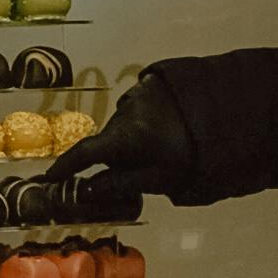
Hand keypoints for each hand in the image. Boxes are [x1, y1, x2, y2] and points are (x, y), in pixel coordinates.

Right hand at [63, 76, 186, 217]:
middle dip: (114, 158)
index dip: (65, 166)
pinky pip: (135, 109)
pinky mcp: (149, 85)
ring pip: (121, 126)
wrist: (227, 113)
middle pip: (106, 141)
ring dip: (130, 140)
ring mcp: (136, 94)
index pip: (85, 152)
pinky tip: (165, 129)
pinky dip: (141, 123)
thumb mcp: (157, 178)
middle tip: (140, 172)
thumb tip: (85, 192)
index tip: (51, 178)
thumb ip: (118, 184)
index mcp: (125, 137)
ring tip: (161, 148)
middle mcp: (124, 112)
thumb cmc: (192, 153)